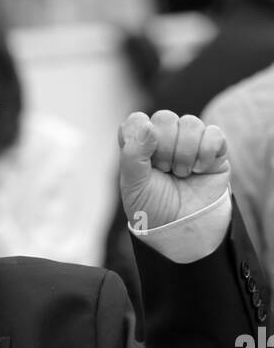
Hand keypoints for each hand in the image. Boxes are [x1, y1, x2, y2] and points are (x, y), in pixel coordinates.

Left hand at [118, 110, 229, 230]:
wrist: (181, 229)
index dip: (141, 137)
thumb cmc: (153, 209)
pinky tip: (200, 170)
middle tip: (165, 171)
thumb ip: (133, 155)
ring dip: (185, 153)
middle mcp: (165, 140)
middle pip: (165, 118)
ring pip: (190, 123)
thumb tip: (148, 126)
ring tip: (182, 174)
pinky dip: (206, 153)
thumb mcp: (133, 187)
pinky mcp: (214, 150)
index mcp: (140, 146)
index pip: (137, 121)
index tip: (146, 162)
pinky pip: (214, 134)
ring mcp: (190, 143)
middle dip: (164, 148)